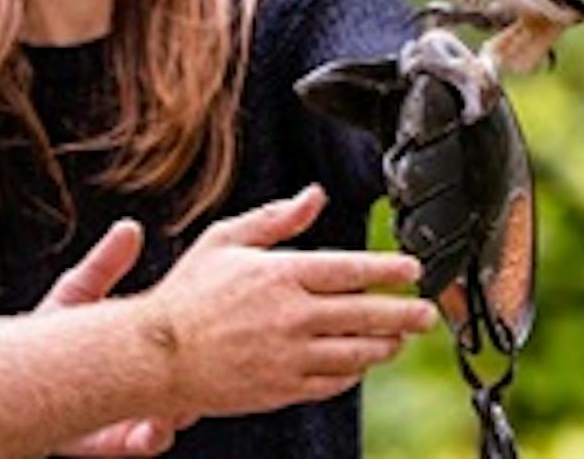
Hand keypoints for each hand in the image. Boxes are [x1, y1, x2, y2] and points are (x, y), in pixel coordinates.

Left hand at [39, 221, 192, 455]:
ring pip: (170, 423)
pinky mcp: (102, 442)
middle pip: (186, 389)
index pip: (185, 350)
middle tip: (207, 369)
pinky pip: (140, 446)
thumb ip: (103, 265)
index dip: (205, 342)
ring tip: (181, 400)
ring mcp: (124, 417)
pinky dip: (153, 437)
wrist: (4, 378)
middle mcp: (138, 387)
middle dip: (200, 382)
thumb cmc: (44, 332)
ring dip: (181, 412)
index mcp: (140, 351)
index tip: (214, 327)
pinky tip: (156, 424)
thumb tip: (130, 227)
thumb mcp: (76, 294)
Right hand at [140, 185, 437, 418]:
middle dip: (404, 312)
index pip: (350, 269)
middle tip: (426, 311)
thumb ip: (276, 218)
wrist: (157, 355)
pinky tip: (360, 362)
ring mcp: (290, 357)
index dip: (387, 269)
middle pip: (365, 314)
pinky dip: (354, 371)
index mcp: (279, 275)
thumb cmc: (189, 293)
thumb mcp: (225, 240)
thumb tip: (314, 195)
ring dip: (386, 344)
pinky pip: (334, 382)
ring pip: (357, 352)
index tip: (412, 269)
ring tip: (399, 337)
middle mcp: (291, 317)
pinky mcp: (284, 389)